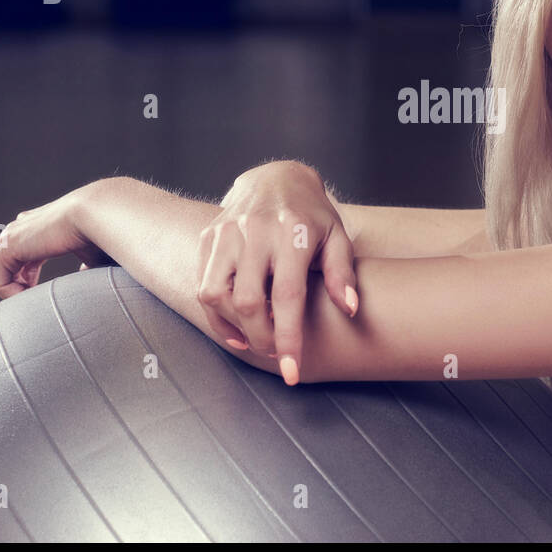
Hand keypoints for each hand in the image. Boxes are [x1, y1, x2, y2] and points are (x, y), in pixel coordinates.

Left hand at [0, 186, 113, 298]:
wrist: (96, 214)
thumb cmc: (101, 231)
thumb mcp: (91, 252)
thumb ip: (85, 265)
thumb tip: (85, 276)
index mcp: (36, 228)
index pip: (19, 258)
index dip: (29, 280)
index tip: (47, 292)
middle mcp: (19, 229)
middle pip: (3, 267)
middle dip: (18, 288)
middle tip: (38, 301)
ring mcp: (11, 236)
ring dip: (14, 294)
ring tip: (36, 302)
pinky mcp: (8, 246)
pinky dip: (11, 295)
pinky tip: (33, 297)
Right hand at [197, 161, 357, 384]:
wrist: (276, 178)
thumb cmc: (312, 214)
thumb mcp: (337, 237)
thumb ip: (343, 273)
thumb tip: (349, 308)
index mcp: (293, 232)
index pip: (288, 295)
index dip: (288, 338)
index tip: (292, 372)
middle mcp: (255, 230)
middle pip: (248, 301)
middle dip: (261, 338)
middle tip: (275, 353)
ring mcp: (227, 232)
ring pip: (215, 295)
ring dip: (235, 326)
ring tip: (255, 336)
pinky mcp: (208, 237)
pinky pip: (202, 285)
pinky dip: (217, 315)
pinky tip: (237, 327)